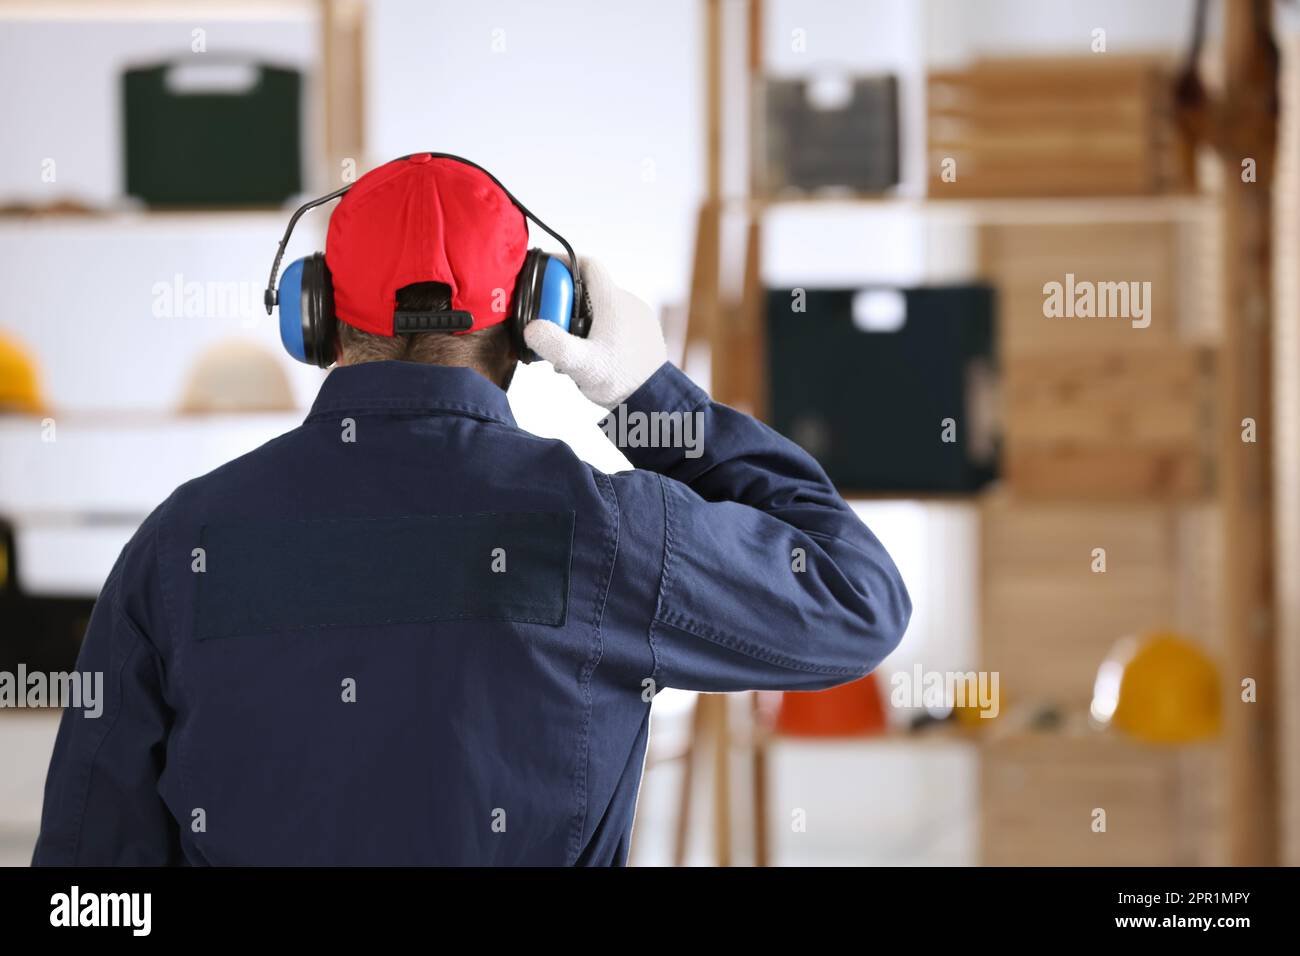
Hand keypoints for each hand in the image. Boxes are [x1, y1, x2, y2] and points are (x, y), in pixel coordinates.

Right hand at [523, 257, 667, 408]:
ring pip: (600, 308)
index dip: (563, 263)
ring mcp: (637, 318)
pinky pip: (613, 323)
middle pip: (588, 290)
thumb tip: (532, 328)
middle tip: (550, 327)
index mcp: (613, 301)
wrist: (654, 399)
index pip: (587, 265)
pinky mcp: (641, 333)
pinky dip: (595, 332)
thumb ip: (554, 345)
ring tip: (568, 351)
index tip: (544, 273)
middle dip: (565, 304)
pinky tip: (587, 356)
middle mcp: (628, 303)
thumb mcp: (581, 364)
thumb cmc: (622, 381)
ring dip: (579, 322)